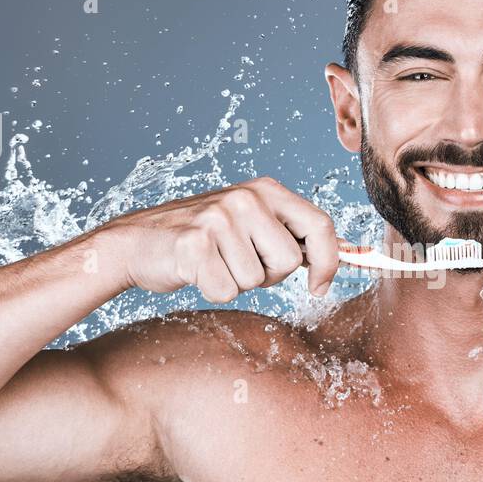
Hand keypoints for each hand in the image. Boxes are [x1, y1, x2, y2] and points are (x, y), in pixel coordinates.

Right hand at [99, 176, 339, 300]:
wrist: (137, 242)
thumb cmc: (202, 239)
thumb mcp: (251, 223)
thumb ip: (291, 234)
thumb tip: (344, 255)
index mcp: (265, 190)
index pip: (320, 224)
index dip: (328, 262)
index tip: (320, 287)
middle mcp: (245, 198)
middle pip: (287, 261)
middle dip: (269, 275)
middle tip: (238, 262)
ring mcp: (219, 219)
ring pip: (255, 280)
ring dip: (237, 282)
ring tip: (214, 262)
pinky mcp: (195, 245)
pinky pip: (227, 291)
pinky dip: (214, 291)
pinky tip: (196, 272)